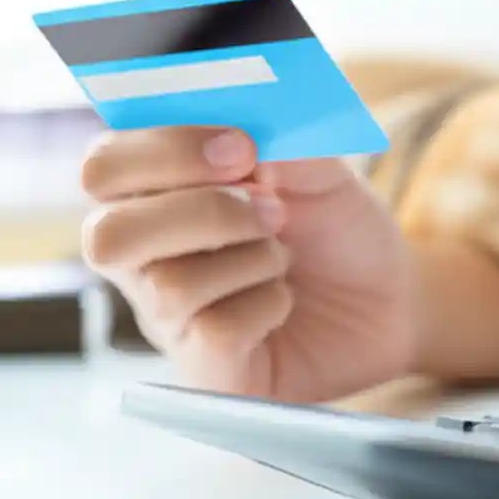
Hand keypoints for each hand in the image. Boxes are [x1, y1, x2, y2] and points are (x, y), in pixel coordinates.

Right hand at [82, 127, 416, 400]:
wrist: (393, 301)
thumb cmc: (340, 233)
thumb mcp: (323, 173)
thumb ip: (284, 142)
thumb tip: (251, 129)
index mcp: (156, 196)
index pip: (106, 167)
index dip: (165, 150)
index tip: (243, 147)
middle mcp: (148, 260)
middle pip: (109, 235)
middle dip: (201, 211)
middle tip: (271, 207)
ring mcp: (172, 319)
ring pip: (169, 287)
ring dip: (248, 258)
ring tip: (284, 255)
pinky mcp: (209, 369)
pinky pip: (215, 333)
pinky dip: (266, 306)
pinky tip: (284, 301)